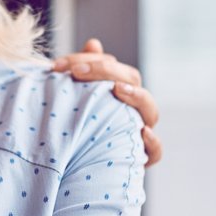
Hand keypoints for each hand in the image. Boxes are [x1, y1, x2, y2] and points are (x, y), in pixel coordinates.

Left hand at [53, 38, 162, 165]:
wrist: (72, 172)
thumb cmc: (74, 129)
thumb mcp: (74, 100)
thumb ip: (83, 71)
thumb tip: (94, 43)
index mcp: (118, 91)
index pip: (113, 66)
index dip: (90, 60)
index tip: (60, 65)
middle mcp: (131, 108)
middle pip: (132, 80)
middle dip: (105, 71)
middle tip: (78, 72)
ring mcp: (138, 131)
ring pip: (150, 111)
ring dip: (136, 97)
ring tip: (117, 90)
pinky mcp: (139, 158)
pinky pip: (155, 151)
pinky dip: (153, 142)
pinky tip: (142, 132)